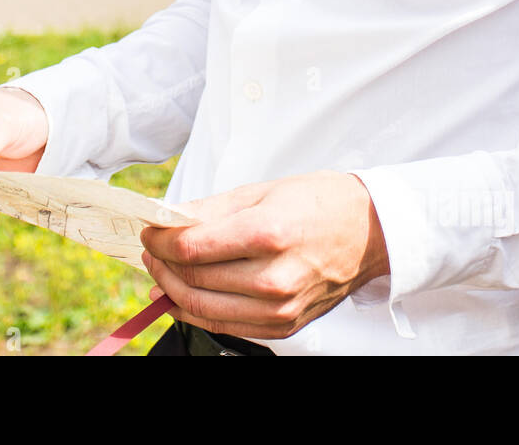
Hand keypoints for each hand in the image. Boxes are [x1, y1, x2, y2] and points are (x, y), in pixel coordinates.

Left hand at [140, 171, 388, 340]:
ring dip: (171, 290)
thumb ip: (209, 210)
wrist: (370, 233)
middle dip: (161, 263)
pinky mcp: (283, 326)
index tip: (148, 230)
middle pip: (192, 279)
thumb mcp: (262, 191)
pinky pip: (225, 326)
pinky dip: (194, 313)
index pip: (191, 248)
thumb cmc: (318, 204)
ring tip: (161, 271)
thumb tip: (166, 218)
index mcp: (267, 234)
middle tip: (151, 248)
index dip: (159, 240)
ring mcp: (279, 308)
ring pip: (202, 308)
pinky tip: (180, 297)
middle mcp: (273, 278)